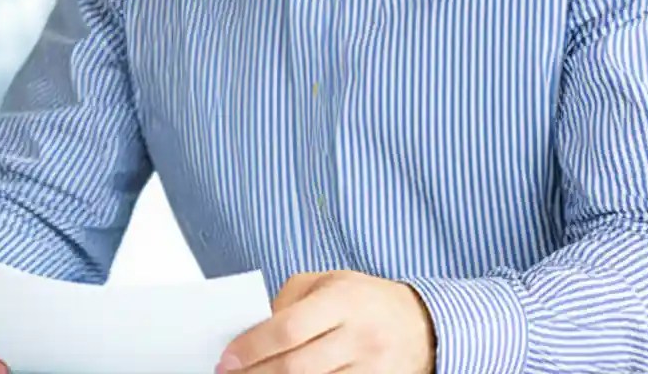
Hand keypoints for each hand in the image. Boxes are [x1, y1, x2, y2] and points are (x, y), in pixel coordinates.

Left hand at [217, 271, 435, 373]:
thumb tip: (252, 332)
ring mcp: (371, 368)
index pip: (288, 329)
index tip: (226, 360)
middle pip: (296, 367)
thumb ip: (288, 302)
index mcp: (343, 300)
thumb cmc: (365, 299)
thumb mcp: (326, 282)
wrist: (421, 323)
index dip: (252, 348)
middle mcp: (359, 336)